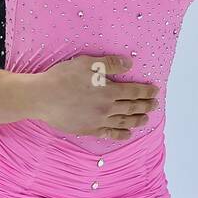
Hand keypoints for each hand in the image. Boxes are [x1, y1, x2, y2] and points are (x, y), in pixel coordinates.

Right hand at [28, 54, 158, 140]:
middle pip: (132, 107)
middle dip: (145, 105)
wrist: (42, 98)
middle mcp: (107, 107)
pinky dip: (120, 134)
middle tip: (155, 104)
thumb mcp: (87, 63)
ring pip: (123, 121)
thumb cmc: (62, 77)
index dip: (146, 91)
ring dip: (137, 120)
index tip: (155, 91)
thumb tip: (129, 64)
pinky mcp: (88, 129)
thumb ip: (109, 64)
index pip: (133, 91)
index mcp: (108, 90)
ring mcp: (98, 120)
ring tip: (146, 119)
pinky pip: (109, 133)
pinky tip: (128, 134)